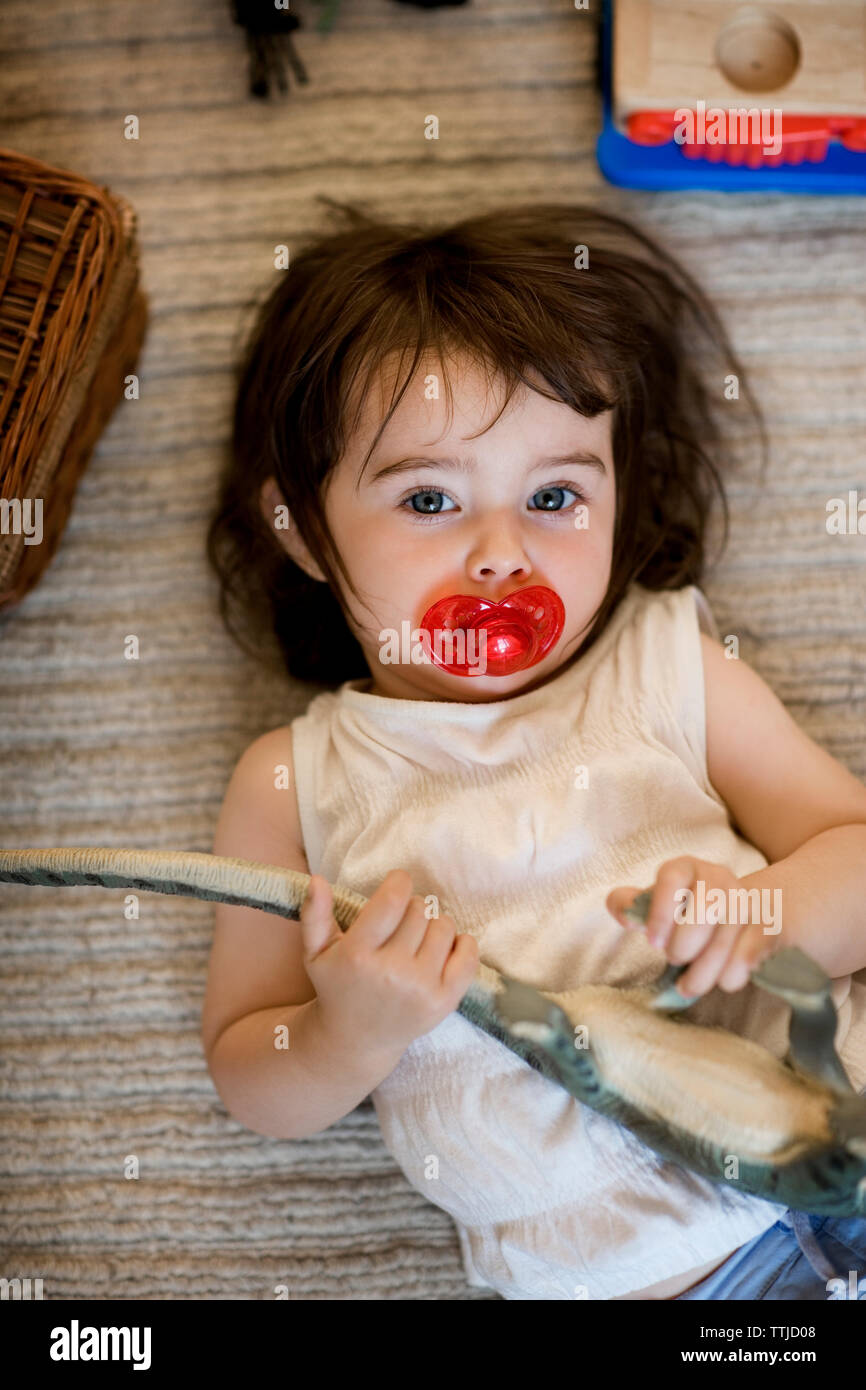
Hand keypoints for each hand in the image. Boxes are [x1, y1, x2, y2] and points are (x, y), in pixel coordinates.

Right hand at [299, 868, 479, 1059]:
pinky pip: (468, 955)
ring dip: (434, 925)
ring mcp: (420, 989)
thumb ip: (315, 914)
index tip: (398, 884)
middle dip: (413, 908)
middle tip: (402, 922)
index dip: (400, 882)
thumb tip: (317, 879)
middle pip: (420, 910)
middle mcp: (391, 972)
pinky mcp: (444, 1002)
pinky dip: (463, 944)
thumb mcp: (315, 953)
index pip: (393, 900)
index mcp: (357, 955)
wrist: (357, 1040)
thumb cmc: (338, 986)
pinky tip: (445, 948)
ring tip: (418, 938)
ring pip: (445, 927)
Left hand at [606, 856, 778, 996]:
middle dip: (685, 944)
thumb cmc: (688, 910)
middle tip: (674, 959)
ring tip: (687, 986)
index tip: (653, 943)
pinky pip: (748, 957)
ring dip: (704, 972)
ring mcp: (745, 901)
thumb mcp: (657, 904)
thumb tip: (624, 915)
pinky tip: (720, 980)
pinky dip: (730, 976)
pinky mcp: (766, 927)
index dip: (661, 912)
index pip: (672, 877)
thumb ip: (631, 905)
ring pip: (726, 940)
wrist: (747, 910)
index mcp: (685, 868)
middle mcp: (718, 878)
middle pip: (705, 909)